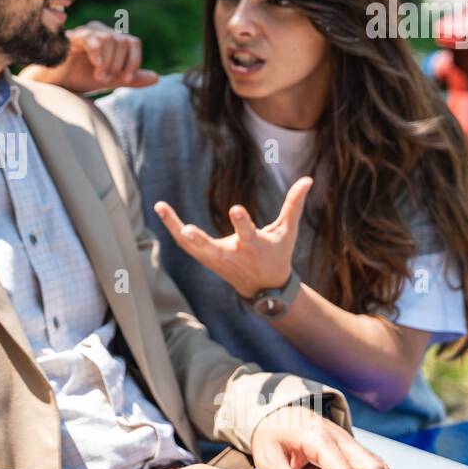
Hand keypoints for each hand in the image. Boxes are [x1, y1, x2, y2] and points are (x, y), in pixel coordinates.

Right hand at [18, 21, 157, 93]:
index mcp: (111, 39)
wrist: (54, 84)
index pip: (133, 42)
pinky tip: (97, 67)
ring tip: (98, 78)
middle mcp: (100, 30)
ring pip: (110, 39)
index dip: (134, 61)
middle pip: (123, 41)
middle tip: (106, 81)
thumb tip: (156, 78)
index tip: (126, 79)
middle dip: (119, 65)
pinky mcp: (72, 37)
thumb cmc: (79, 78)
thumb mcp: (109, 80)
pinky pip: (92, 38)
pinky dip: (98, 54)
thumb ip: (131, 79)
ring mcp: (86, 32)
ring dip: (108, 63)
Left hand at [154, 176, 312, 298]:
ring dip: (173, 227)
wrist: (265, 289)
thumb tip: (307, 179)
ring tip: (160, 206)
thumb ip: (294, 205)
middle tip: (186, 230)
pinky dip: (172, 230)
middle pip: (212, 248)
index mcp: (254, 246)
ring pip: (191, 246)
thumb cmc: (277, 254)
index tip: (236, 209)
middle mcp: (232, 254)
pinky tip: (162, 212)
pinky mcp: (205, 259)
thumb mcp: (288, 231)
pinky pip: (185, 246)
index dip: (242, 222)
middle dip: (200, 241)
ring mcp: (215, 259)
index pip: (247, 234)